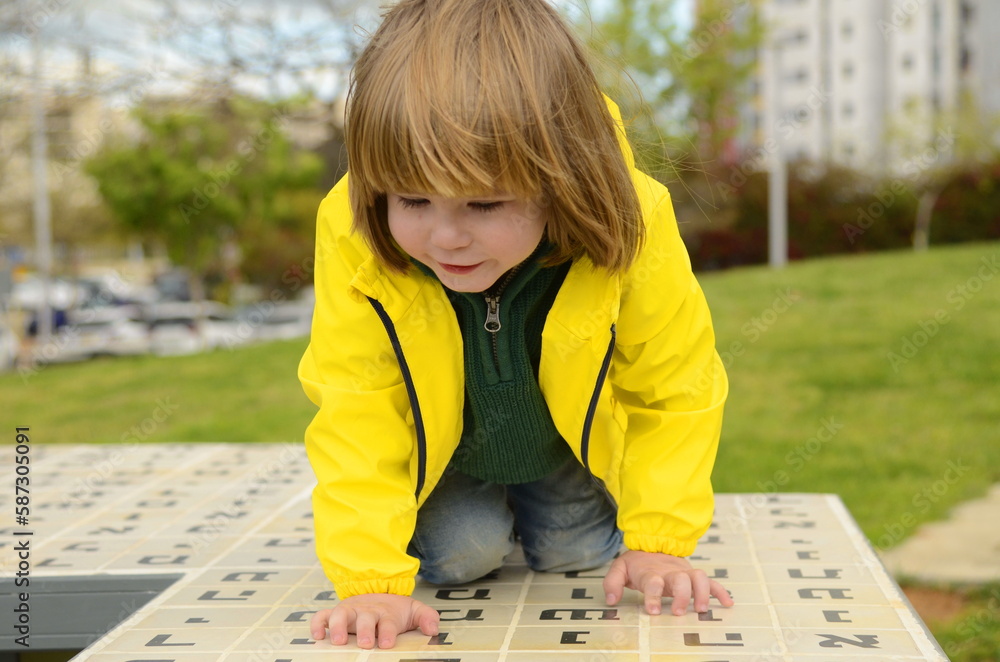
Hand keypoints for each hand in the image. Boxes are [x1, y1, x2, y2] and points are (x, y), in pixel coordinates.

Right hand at [310, 593, 439, 648]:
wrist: (376, 593)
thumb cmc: (393, 610)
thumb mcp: (413, 611)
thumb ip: (426, 618)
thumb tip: (433, 628)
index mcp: (386, 613)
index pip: (388, 622)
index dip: (388, 632)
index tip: (387, 643)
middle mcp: (367, 612)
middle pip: (365, 619)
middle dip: (364, 631)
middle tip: (365, 643)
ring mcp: (350, 612)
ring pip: (341, 615)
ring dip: (338, 627)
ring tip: (337, 641)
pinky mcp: (335, 614)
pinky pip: (322, 616)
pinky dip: (317, 623)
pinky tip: (317, 635)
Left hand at [603, 550, 733, 615]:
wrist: (653, 543)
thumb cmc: (637, 562)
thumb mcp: (619, 568)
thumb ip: (612, 582)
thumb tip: (611, 599)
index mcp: (651, 571)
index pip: (653, 582)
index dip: (652, 596)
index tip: (652, 611)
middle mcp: (670, 572)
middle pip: (681, 580)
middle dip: (682, 596)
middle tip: (678, 612)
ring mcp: (684, 572)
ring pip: (699, 578)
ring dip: (703, 593)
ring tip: (701, 610)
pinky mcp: (693, 576)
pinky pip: (710, 581)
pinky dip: (720, 591)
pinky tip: (727, 603)